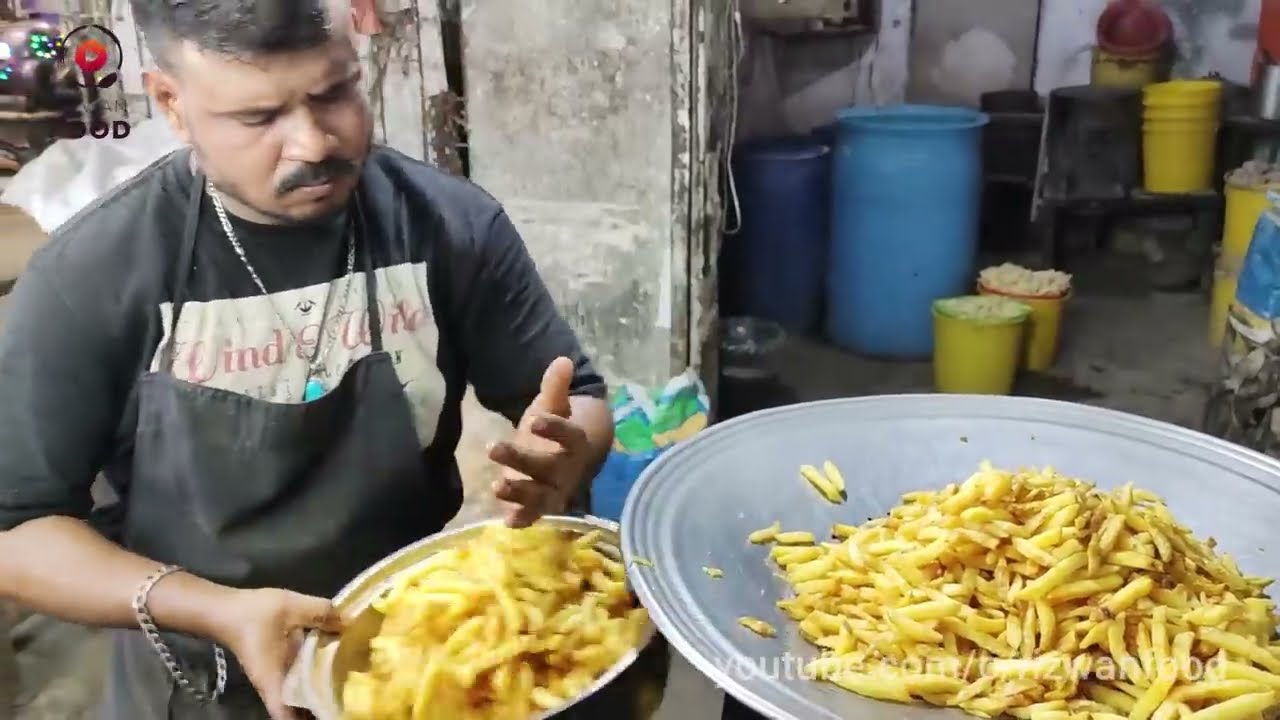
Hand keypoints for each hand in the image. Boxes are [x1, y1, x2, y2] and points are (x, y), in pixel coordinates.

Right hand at [210, 588, 341, 719]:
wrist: (225, 609)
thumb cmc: (251, 614)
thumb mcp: (290, 606)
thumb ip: (320, 613)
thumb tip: (349, 621)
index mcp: (273, 680)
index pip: (287, 716)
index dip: (311, 718)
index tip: (334, 713)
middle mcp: (275, 685)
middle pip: (299, 709)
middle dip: (322, 706)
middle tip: (351, 698)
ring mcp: (278, 677)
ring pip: (301, 695)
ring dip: (321, 691)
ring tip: (349, 683)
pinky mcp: (280, 666)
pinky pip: (301, 678)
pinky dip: (317, 675)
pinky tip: (337, 662)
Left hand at [488, 356, 590, 527]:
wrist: (573, 457)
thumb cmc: (559, 428)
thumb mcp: (555, 405)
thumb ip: (556, 387)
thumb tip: (562, 359)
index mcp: (576, 443)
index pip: (569, 436)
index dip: (553, 429)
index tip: (535, 419)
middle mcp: (569, 470)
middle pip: (548, 467)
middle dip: (522, 460)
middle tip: (493, 447)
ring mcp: (555, 491)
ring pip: (541, 495)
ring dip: (519, 493)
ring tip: (496, 486)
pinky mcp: (540, 505)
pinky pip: (533, 515)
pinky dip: (522, 519)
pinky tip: (505, 520)